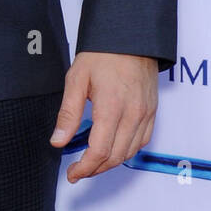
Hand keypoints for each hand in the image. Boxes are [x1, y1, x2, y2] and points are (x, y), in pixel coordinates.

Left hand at [49, 51, 157, 182]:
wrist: (131, 36)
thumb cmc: (103, 54)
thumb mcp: (77, 79)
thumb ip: (68, 113)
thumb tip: (58, 141)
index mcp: (111, 107)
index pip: (99, 151)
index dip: (84, 168)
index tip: (72, 174)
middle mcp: (132, 114)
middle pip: (114, 157)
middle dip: (95, 169)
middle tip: (78, 171)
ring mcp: (145, 114)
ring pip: (129, 152)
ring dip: (110, 162)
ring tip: (93, 162)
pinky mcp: (152, 111)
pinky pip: (142, 141)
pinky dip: (127, 151)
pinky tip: (114, 148)